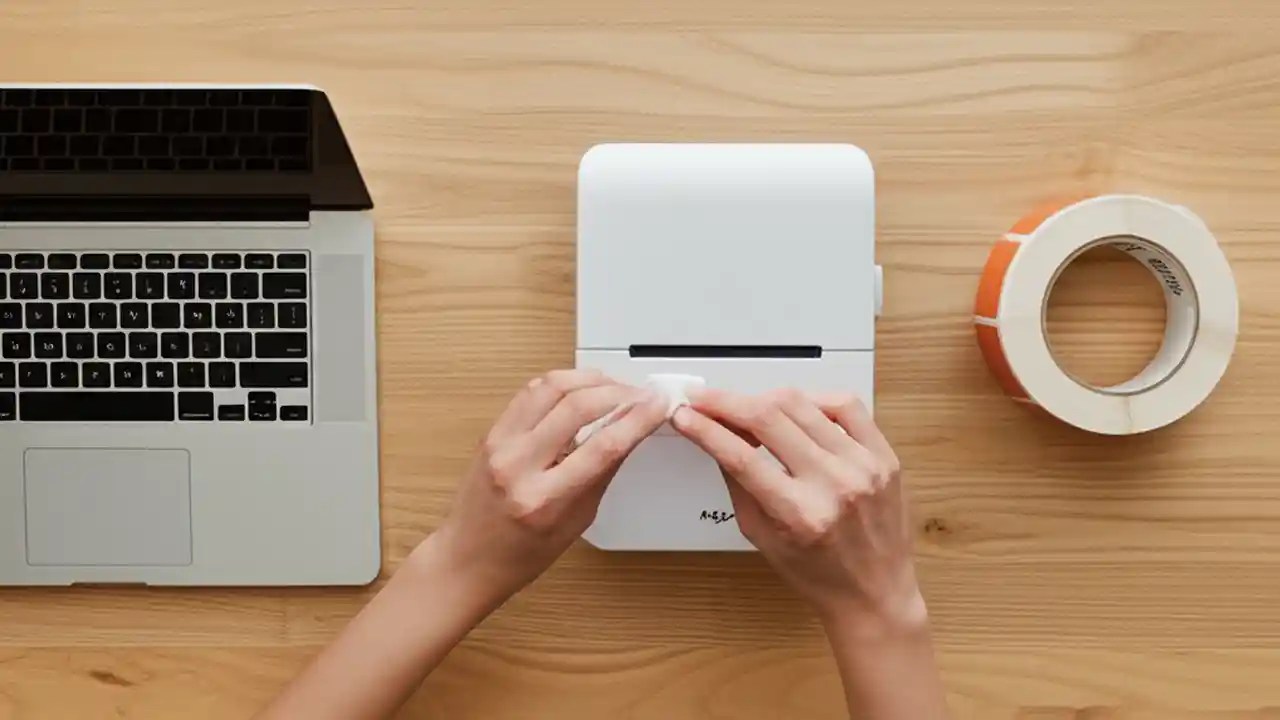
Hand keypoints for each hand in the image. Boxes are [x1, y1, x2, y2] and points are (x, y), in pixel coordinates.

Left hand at [432, 369, 667, 607]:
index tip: (657, 405)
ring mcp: (499, 445)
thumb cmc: (521, 552)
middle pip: (577, 407)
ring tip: (613, 386)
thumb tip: (631, 432)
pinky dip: (560, 383)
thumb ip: (603, 472)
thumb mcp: (578, 521)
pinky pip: (529, 393)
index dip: (638, 419)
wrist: (469, 558)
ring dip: (588, 379)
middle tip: (640, 393)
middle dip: (618, 392)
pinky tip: (579, 388)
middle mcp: (517, 466)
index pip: (603, 447)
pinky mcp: (491, 433)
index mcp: (544, 500)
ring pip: (550, 387)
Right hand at [672, 389, 924, 633]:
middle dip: (726, 402)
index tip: (686, 414)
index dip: (706, 428)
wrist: (875, 594)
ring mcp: (863, 467)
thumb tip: (717, 438)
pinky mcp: (884, 457)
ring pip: (803, 404)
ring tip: (746, 406)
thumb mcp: (761, 537)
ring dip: (764, 397)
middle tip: (705, 400)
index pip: (740, 455)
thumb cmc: (819, 575)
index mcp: (800, 514)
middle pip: (768, 418)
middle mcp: (835, 485)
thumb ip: (738, 483)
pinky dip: (814, 398)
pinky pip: (846, 405)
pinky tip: (797, 407)